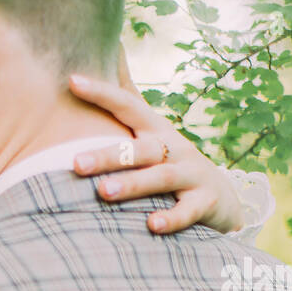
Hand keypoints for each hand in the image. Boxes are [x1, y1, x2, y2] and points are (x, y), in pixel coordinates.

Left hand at [68, 43, 243, 234]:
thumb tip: (101, 65)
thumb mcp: (151, 136)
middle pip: (139, 149)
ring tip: (104, 192)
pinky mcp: (205, 202)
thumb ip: (127, 107)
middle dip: (108, 155)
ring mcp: (192, 174)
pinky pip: (188, 211)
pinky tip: (151, 226)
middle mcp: (174, 148)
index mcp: (155, 131)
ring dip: (133, 185)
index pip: (127, 105)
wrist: (219, 197)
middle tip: (76, 163)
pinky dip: (171, 218)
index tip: (72, 82)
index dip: (102, 93)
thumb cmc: (170, 163)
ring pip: (160, 177)